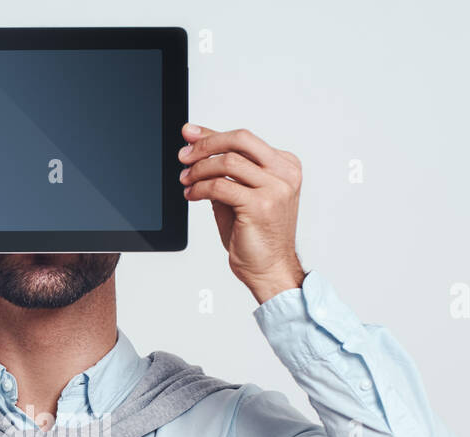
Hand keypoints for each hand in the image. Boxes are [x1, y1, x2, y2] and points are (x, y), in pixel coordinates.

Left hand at [179, 123, 305, 303]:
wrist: (269, 268)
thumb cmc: (255, 234)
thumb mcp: (238, 192)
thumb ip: (223, 167)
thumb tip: (196, 140)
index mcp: (284, 165)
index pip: (243, 139)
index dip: (211, 135)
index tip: (188, 135)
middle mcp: (284, 173)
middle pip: (239, 140)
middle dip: (205, 145)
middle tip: (184, 156)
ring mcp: (276, 188)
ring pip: (228, 162)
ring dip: (199, 170)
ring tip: (186, 181)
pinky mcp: (260, 205)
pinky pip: (221, 186)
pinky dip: (201, 188)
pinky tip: (192, 195)